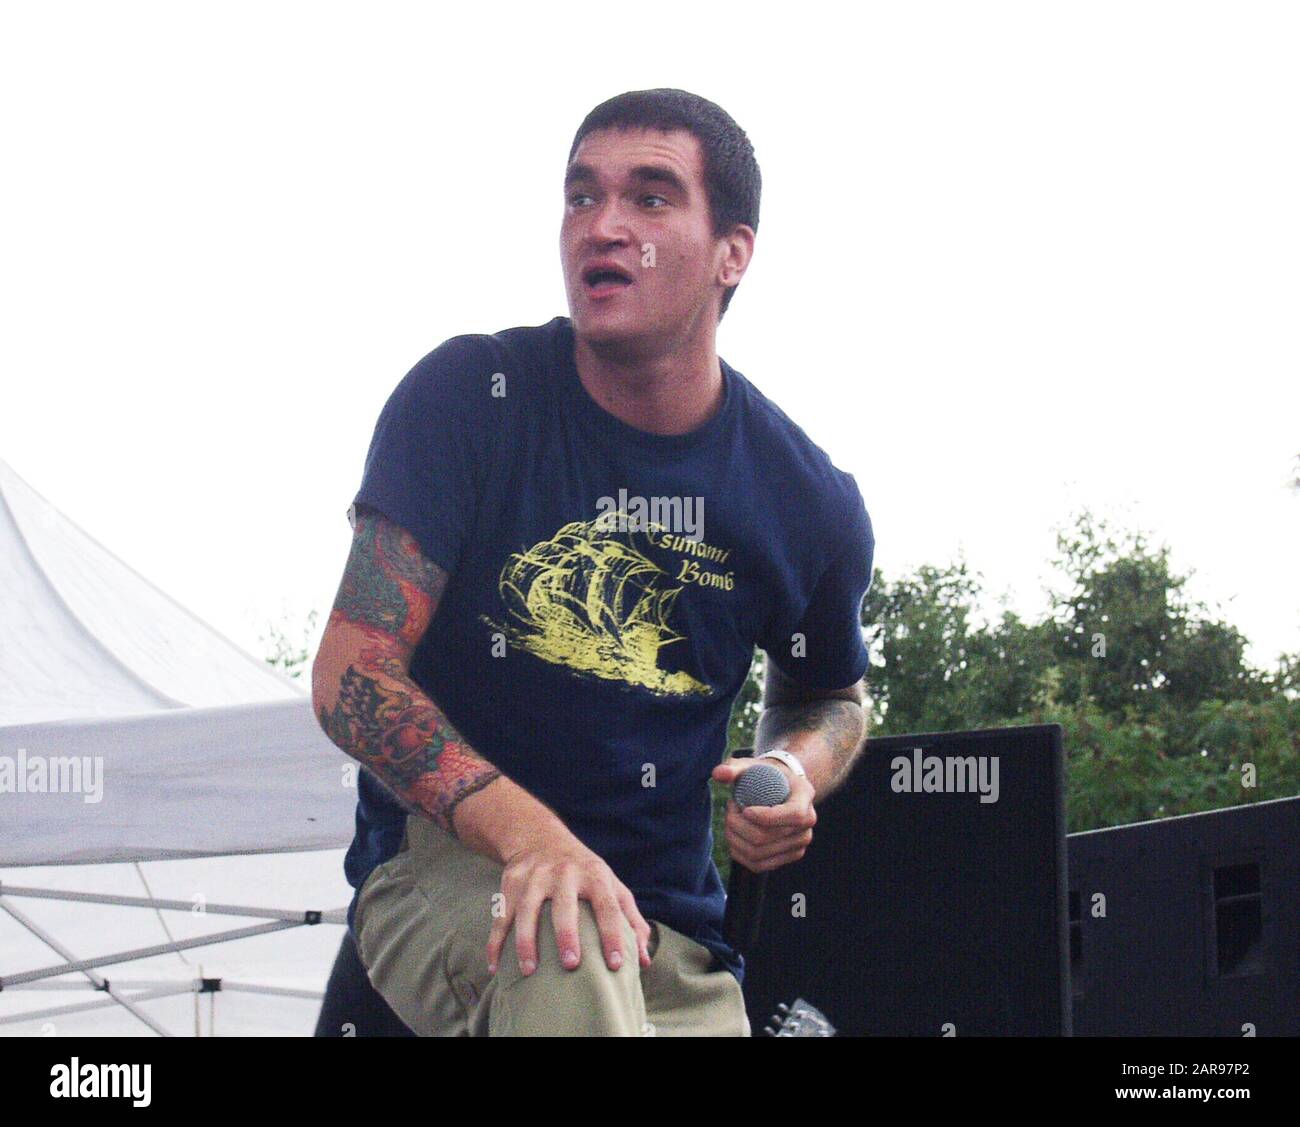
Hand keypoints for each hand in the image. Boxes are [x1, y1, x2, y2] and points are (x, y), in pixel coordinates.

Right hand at [485, 826, 652, 977]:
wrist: (540, 836)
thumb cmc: (584, 871)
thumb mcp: (611, 885)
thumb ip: (630, 920)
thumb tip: (644, 959)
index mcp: (594, 875)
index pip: (607, 906)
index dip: (614, 934)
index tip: (616, 963)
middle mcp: (564, 874)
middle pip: (564, 905)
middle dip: (567, 934)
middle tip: (571, 964)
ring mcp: (534, 877)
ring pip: (527, 910)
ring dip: (526, 941)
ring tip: (529, 970)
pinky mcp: (511, 883)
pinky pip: (501, 915)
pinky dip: (496, 941)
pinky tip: (495, 966)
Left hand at [711, 759, 816, 872]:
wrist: (780, 791)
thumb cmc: (764, 776)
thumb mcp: (750, 766)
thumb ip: (734, 767)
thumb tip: (718, 774)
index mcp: (804, 798)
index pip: (792, 815)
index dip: (765, 816)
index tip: (744, 808)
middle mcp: (807, 825)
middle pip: (766, 837)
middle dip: (737, 824)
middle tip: (730, 808)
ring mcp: (799, 845)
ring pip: (758, 854)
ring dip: (735, 838)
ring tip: (731, 821)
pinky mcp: (788, 857)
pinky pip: (758, 865)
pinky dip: (739, 853)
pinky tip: (734, 837)